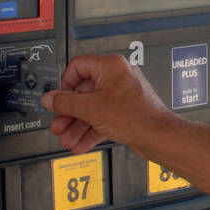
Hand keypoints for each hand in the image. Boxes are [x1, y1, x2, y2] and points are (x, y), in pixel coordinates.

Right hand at [41, 54, 169, 154]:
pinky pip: (102, 119)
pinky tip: (80, 143)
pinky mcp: (125, 113)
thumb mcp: (91, 109)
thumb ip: (66, 103)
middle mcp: (118, 78)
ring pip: (92, 109)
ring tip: (67, 138)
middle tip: (58, 123)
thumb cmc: (137, 117)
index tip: (58, 98)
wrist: (159, 138)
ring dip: (77, 125)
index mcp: (111, 66)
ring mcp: (122, 96)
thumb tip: (50, 99)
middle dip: (69, 112)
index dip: (64, 84)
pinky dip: (91, 131)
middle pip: (83, 92)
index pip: (77, 66)